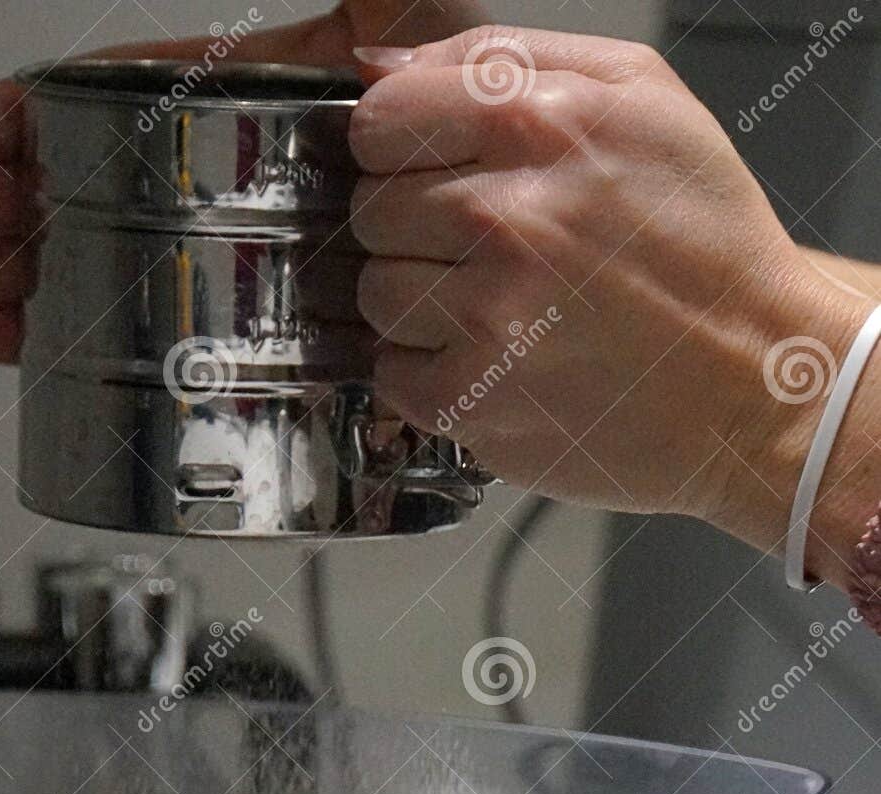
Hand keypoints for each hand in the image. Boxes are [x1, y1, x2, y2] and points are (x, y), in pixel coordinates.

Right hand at [0, 0, 485, 362]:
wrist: (521, 286)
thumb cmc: (477, 170)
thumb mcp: (426, 62)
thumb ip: (379, 17)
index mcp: (243, 115)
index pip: (110, 107)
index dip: (28, 122)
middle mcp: (217, 190)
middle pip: (72, 184)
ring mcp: (216, 269)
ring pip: (80, 260)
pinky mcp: (229, 349)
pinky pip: (123, 337)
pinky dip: (50, 337)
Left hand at [349, 26, 870, 578]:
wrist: (756, 376)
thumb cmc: (703, 241)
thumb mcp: (639, 95)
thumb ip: (503, 58)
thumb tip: (385, 67)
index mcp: (538, 123)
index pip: (381, 118)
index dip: (397, 146)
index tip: (429, 170)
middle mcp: (506, 217)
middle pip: (372, 210)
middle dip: (414, 227)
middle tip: (487, 249)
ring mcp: (485, 317)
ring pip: (376, 294)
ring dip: (419, 303)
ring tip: (497, 308)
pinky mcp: (475, 401)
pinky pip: (393, 373)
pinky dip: (428, 372)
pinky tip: (492, 360)